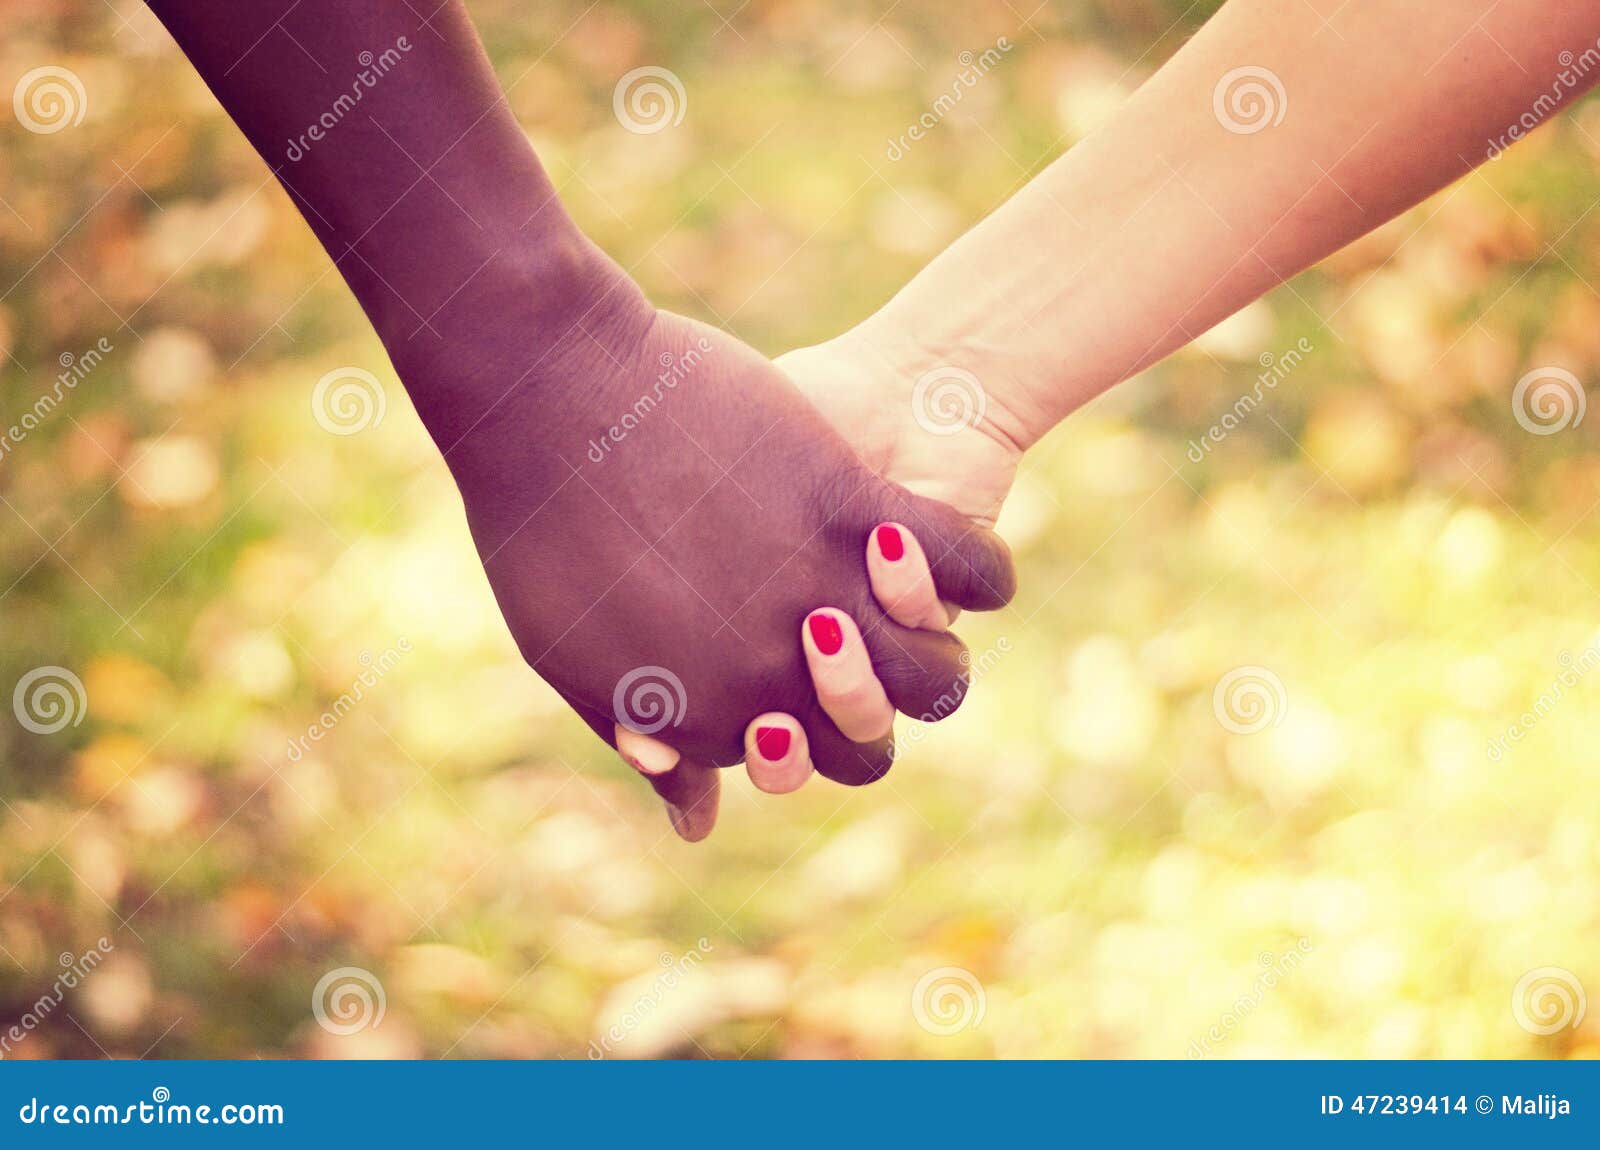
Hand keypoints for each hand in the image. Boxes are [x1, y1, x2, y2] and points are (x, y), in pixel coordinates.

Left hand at [390, 239, 1016, 836]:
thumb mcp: (579, 657)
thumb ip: (656, 738)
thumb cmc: (542, 526)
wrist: (551, 394)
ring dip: (927, 647)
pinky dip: (977, 568)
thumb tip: (701, 823)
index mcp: (710, 717)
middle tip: (848, 642)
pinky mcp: (850, 503)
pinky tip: (943, 547)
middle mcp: (775, 672)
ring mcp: (819, 587)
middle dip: (874, 709)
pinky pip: (958, 558)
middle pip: (872, 740)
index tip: (785, 674)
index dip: (804, 728)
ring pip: (930, 664)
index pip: (801, 762)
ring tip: (897, 597)